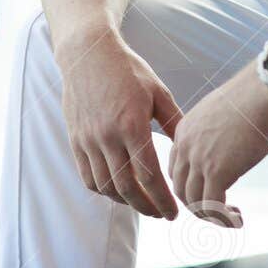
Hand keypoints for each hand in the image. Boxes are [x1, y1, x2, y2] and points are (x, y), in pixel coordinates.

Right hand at [57, 32, 182, 218]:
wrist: (88, 53)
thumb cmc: (127, 70)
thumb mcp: (158, 92)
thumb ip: (175, 123)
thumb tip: (192, 149)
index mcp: (132, 124)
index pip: (148, 175)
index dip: (163, 199)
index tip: (174, 211)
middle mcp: (107, 136)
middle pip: (126, 188)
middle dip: (147, 208)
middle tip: (161, 215)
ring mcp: (88, 139)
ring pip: (105, 186)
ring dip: (125, 202)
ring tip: (142, 203)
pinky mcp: (75, 140)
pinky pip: (87, 176)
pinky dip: (104, 190)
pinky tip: (118, 190)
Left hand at [168, 66, 267, 226]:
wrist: (262, 92)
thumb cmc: (250, 100)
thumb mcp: (220, 116)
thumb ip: (213, 136)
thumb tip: (225, 152)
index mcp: (184, 131)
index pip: (176, 169)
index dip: (190, 186)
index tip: (209, 193)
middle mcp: (186, 146)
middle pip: (180, 188)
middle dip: (197, 205)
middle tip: (219, 211)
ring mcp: (199, 159)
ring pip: (194, 202)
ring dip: (211, 216)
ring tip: (232, 218)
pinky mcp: (218, 171)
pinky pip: (212, 206)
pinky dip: (223, 219)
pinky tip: (238, 220)